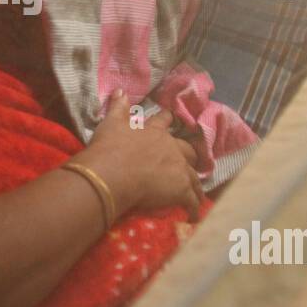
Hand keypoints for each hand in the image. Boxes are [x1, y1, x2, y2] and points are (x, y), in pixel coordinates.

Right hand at [70, 90, 203, 221]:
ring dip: (195, 185)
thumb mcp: (111, 123)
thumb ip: (118, 107)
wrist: (112, 172)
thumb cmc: (110, 147)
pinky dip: (194, 209)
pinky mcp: (180, 190)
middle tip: (189, 162)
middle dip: (190, 155)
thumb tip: (120, 90)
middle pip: (188, 151)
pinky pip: (192, 201)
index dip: (168, 120)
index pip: (165, 122)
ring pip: (194, 177)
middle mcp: (171, 148)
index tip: (172, 119)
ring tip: (196, 193)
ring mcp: (178, 170)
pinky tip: (193, 216)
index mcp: (155, 132)